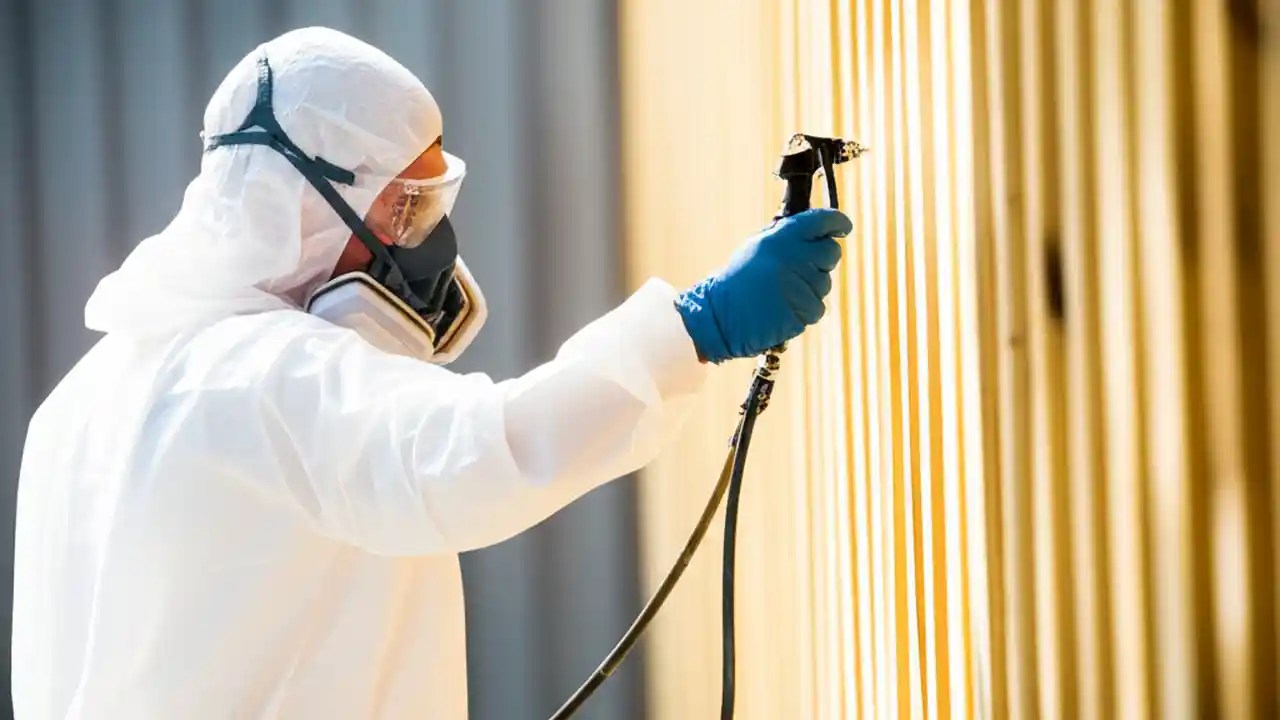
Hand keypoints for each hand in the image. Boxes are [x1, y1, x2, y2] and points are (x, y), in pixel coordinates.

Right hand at [675, 208, 850, 362]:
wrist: (719, 316)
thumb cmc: (737, 281)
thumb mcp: (758, 247)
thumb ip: (787, 237)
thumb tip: (817, 233)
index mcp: (782, 237)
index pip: (824, 221)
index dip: (838, 223)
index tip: (843, 227)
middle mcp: (794, 258)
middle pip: (832, 252)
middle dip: (823, 259)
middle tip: (802, 266)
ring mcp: (800, 286)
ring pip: (824, 284)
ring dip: (810, 288)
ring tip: (781, 293)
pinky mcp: (802, 312)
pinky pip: (816, 308)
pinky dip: (803, 310)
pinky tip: (782, 309)